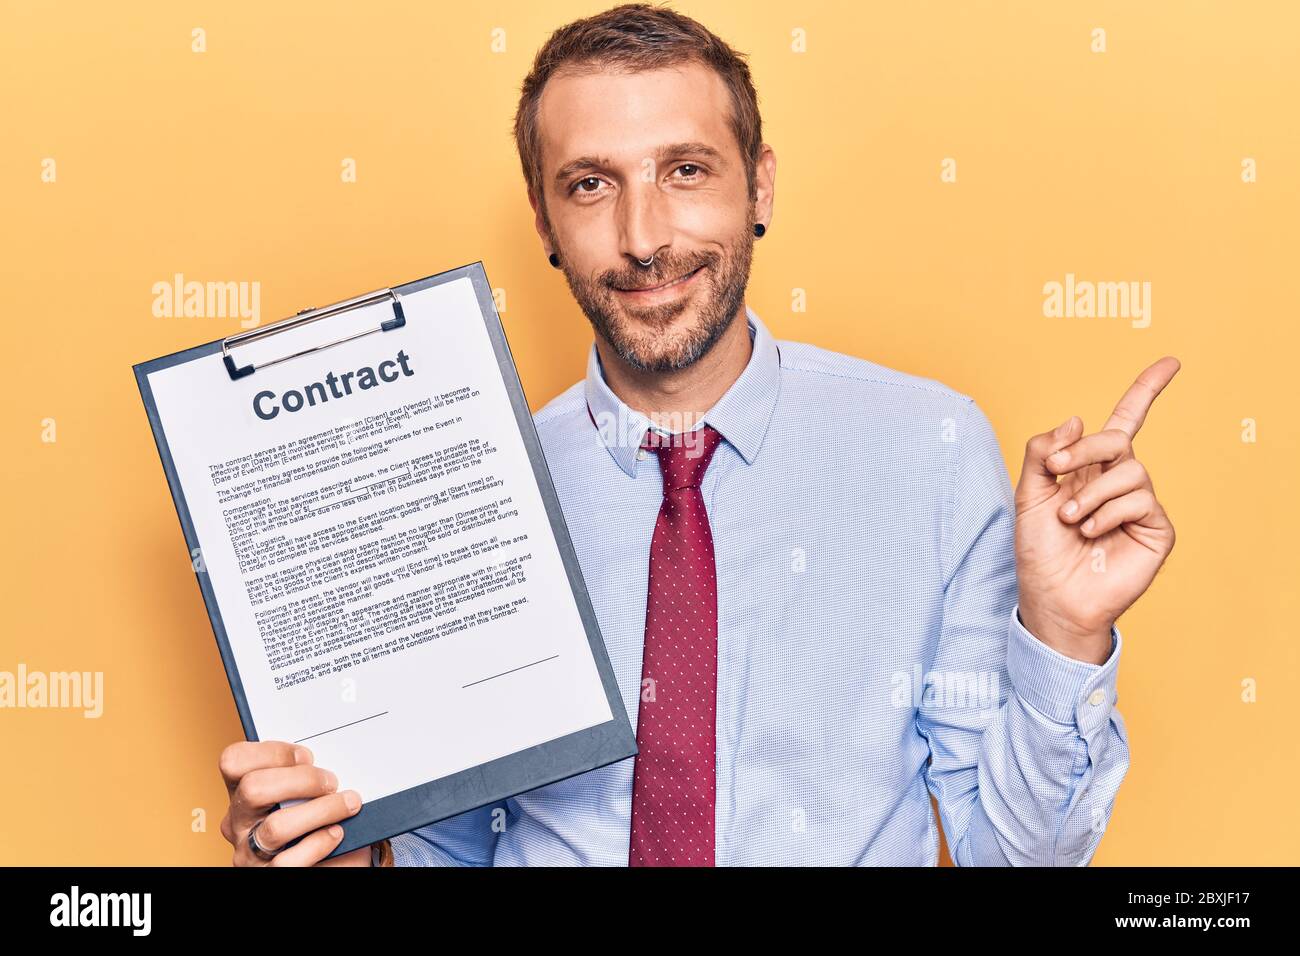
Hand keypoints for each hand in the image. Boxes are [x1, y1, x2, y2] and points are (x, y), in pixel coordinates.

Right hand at [218, 740, 370, 865]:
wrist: (328, 862)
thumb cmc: (315, 824)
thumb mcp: (302, 795)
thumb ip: (304, 777)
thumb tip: (331, 758)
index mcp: (243, 793)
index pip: (234, 761)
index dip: (271, 752)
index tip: (306, 757)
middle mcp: (239, 822)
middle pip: (252, 788)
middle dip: (301, 779)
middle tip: (331, 782)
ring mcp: (250, 853)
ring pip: (275, 827)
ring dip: (321, 810)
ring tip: (348, 805)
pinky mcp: (269, 875)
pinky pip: (290, 860)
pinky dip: (320, 842)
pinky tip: (336, 834)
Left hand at [1014, 357, 1179, 663]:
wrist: (1051, 597)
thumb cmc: (1040, 550)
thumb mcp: (1028, 494)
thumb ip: (1044, 451)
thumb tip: (1076, 419)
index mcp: (1090, 468)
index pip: (1124, 422)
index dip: (1147, 390)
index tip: (1171, 362)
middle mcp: (1118, 482)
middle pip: (1117, 438)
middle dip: (1085, 448)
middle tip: (1056, 469)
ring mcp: (1140, 505)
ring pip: (1129, 470)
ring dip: (1090, 492)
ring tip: (1071, 521)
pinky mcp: (1156, 529)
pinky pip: (1140, 500)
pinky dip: (1108, 513)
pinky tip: (1091, 533)